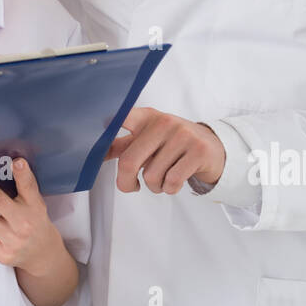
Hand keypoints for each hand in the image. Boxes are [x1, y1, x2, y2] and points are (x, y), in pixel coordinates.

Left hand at [0, 159, 63, 276]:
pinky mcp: (1, 253)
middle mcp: (24, 222)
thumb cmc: (33, 221)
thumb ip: (21, 187)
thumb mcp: (34, 203)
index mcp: (35, 206)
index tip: (16, 161)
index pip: (29, 187)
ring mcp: (12, 240)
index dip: (23, 174)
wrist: (41, 253)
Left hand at [103, 106, 224, 194]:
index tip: (92, 136)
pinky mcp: (198, 151)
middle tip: (130, 186)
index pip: (122, 116)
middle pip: (129, 161)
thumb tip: (95, 154)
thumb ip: (122, 145)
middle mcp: (163, 122)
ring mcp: (182, 135)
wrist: (213, 147)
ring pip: (151, 176)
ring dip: (154, 187)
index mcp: (146, 117)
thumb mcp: (148, 138)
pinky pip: (172, 182)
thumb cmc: (173, 144)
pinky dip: (170, 189)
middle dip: (126, 182)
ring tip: (162, 179)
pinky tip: (174, 182)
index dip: (105, 127)